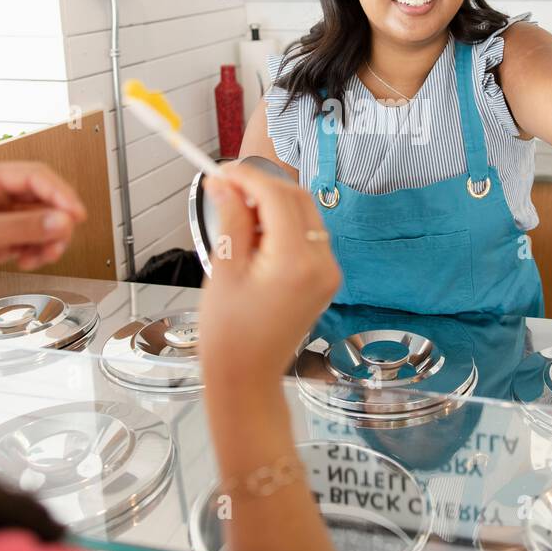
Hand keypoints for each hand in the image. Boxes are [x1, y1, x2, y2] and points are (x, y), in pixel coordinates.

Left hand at [0, 161, 85, 302]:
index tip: (76, 214)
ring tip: (45, 254)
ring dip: (48, 239)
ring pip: (39, 222)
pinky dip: (36, 251)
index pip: (35, 177)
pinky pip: (30, 240)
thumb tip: (60, 221)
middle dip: (55, 219)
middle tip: (62, 237)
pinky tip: (30, 260)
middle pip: (42, 199)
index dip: (60, 194)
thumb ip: (21, 227)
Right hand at [198, 164, 340, 393]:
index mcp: (296, 263)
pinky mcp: (325, 279)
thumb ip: (231, 221)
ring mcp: (329, 272)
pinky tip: (256, 236)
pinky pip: (308, 236)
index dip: (248, 177)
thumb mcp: (223, 271)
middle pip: (297, 200)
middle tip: (226, 188)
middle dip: (262, 187)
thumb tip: (226, 185)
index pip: (278, 197)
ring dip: (273, 205)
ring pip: (305, 214)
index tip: (222, 172)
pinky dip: (283, 225)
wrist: (247, 378)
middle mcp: (322, 264)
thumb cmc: (229, 336)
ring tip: (236, 216)